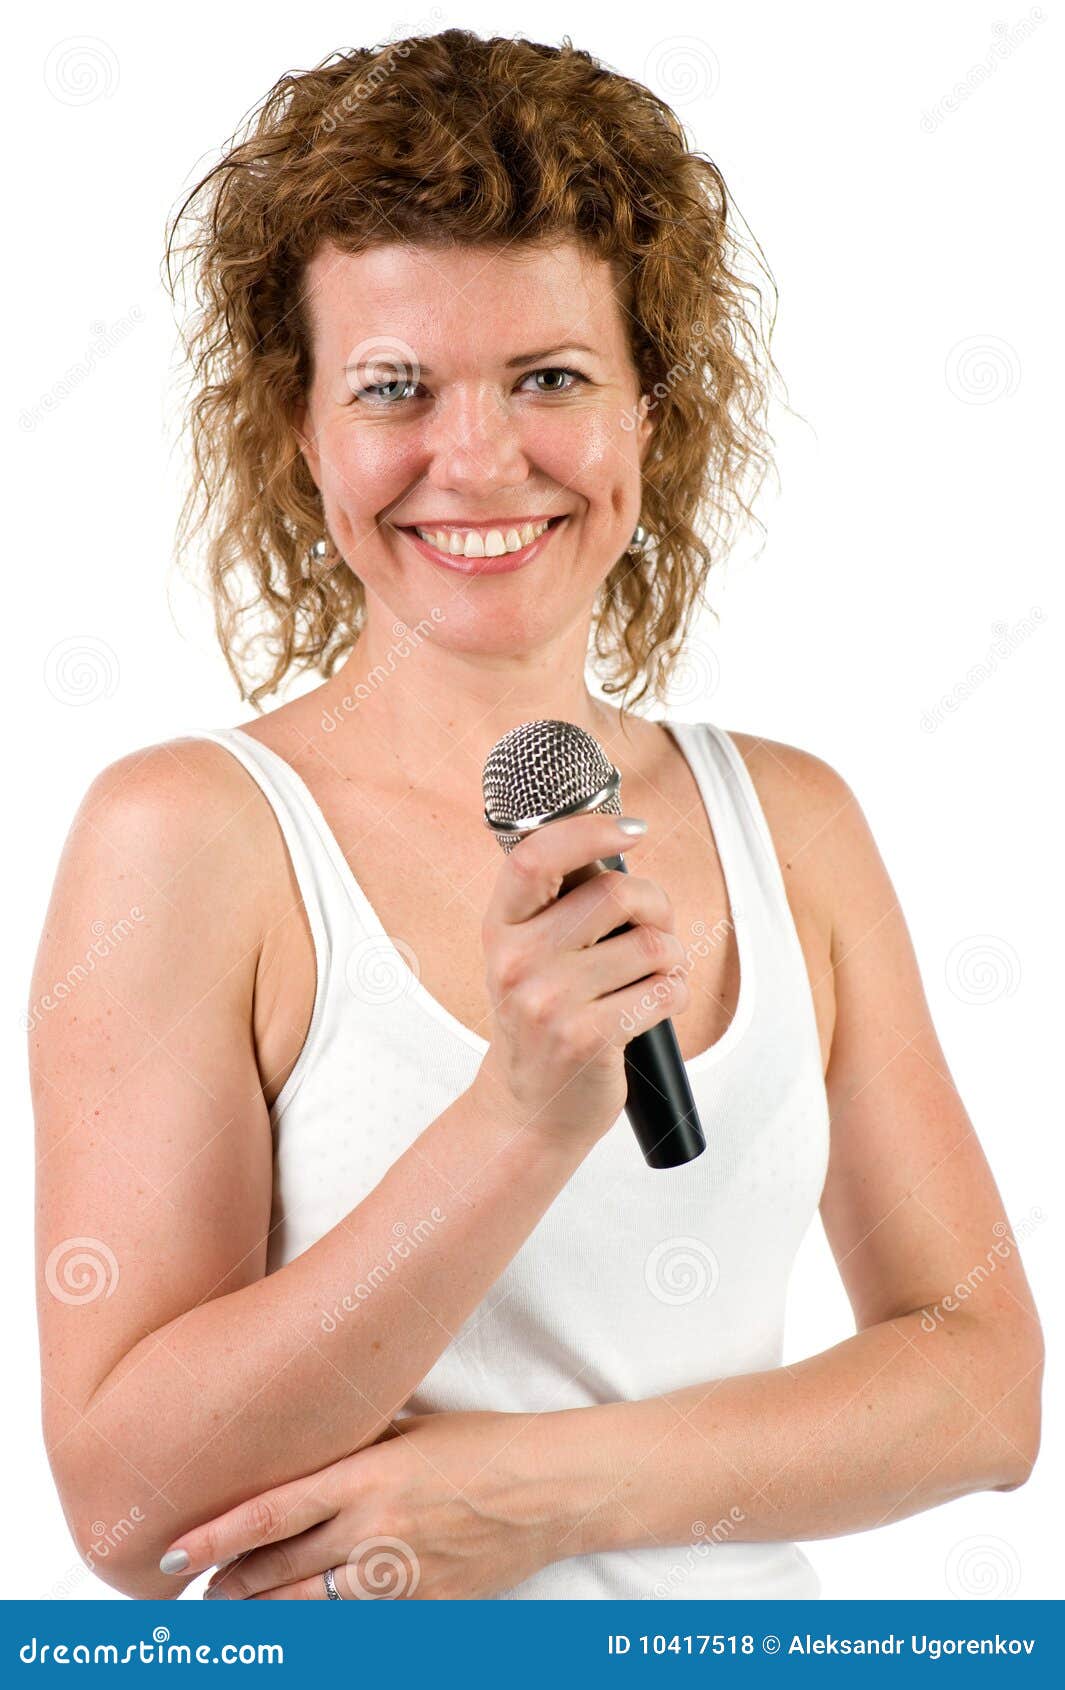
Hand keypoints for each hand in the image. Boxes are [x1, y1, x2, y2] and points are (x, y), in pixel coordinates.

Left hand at [161, 1410, 590, 1599]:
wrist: (549, 1490)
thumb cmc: (483, 1444)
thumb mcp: (412, 1428)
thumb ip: (355, 1443)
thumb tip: (301, 1444)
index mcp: (367, 1475)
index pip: (271, 1512)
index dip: (214, 1535)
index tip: (171, 1550)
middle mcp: (374, 1530)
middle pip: (276, 1568)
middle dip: (228, 1582)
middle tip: (200, 1584)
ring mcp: (398, 1576)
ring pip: (306, 1606)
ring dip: (262, 1610)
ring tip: (232, 1608)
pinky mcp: (421, 1607)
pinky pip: (354, 1622)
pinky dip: (319, 1622)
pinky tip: (299, 1619)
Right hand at [478, 811, 689, 1149]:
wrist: (528, 1109)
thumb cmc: (542, 1019)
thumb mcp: (526, 953)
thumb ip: (559, 901)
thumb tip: (618, 837)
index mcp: (501, 927)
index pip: (535, 855)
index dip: (588, 829)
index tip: (633, 828)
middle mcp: (516, 961)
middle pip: (618, 894)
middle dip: (658, 907)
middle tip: (655, 930)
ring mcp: (547, 1002)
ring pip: (654, 946)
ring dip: (672, 960)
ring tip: (651, 979)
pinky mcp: (585, 1039)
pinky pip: (665, 992)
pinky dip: (674, 995)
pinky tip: (653, 1007)